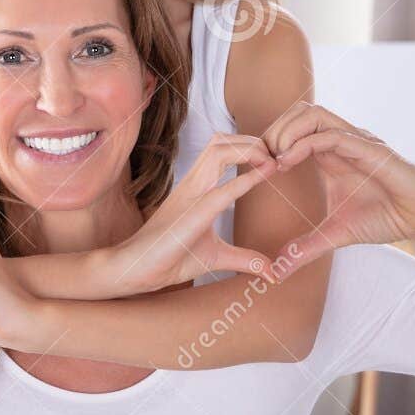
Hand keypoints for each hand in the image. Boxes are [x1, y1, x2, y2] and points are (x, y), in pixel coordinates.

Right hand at [102, 133, 280, 295]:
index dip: (249, 146)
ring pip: (219, 151)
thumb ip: (246, 259)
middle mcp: (193, 183)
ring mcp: (191, 194)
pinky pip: (223, 189)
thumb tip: (272, 272)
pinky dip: (248, 179)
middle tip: (276, 157)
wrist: (139, 269)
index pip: (222, 149)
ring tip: (271, 162)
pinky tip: (267, 173)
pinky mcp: (193, 213)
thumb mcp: (218, 257)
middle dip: (252, 141)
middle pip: (222, 141)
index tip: (274, 159)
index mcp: (196, 186)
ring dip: (249, 150)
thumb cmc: (171, 258)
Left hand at [264, 103, 414, 271]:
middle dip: (273, 130)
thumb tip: (279, 270)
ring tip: (275, 159)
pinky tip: (289, 162)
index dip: (270, 141)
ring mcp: (357, 141)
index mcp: (332, 154)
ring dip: (287, 131)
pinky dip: (305, 144)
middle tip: (261, 161)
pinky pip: (333, 135)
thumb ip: (307, 247)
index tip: (256, 168)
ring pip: (314, 114)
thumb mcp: (337, 235)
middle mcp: (342, 141)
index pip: (295, 127)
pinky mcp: (371, 150)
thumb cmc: (387, 217)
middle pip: (299, 112)